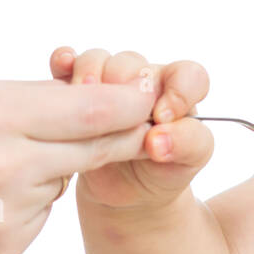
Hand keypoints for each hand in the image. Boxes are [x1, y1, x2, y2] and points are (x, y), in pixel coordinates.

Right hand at [48, 46, 212, 208]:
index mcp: (180, 93)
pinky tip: (64, 67)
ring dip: (90, 78)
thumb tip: (158, 140)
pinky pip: (68, 64)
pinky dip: (64, 63)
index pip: (189, 75)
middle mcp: (145, 82)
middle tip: (116, 118)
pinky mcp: (79, 92)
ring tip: (86, 107)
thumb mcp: (188, 160)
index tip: (162, 119)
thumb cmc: (165, 169)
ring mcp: (111, 84)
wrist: (131, 192)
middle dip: (123, 87)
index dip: (178, 91)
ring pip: (98, 61)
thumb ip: (187, 144)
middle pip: (132, 64)